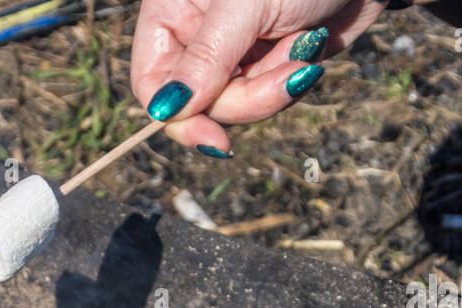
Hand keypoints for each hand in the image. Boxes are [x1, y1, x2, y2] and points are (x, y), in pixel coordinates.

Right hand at [131, 0, 398, 152]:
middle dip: (247, 98)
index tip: (214, 140)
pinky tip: (310, 46)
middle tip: (291, 75)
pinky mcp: (264, 67)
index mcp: (172, 11)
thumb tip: (165, 110)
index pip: (151, 81)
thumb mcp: (248, 5)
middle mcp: (195, 36)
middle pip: (198, 104)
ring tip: (306, 46)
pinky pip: (265, 100)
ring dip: (276, 87)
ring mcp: (231, 54)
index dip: (179, 116)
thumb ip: (206, 57)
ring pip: (235, 108)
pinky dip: (291, 80)